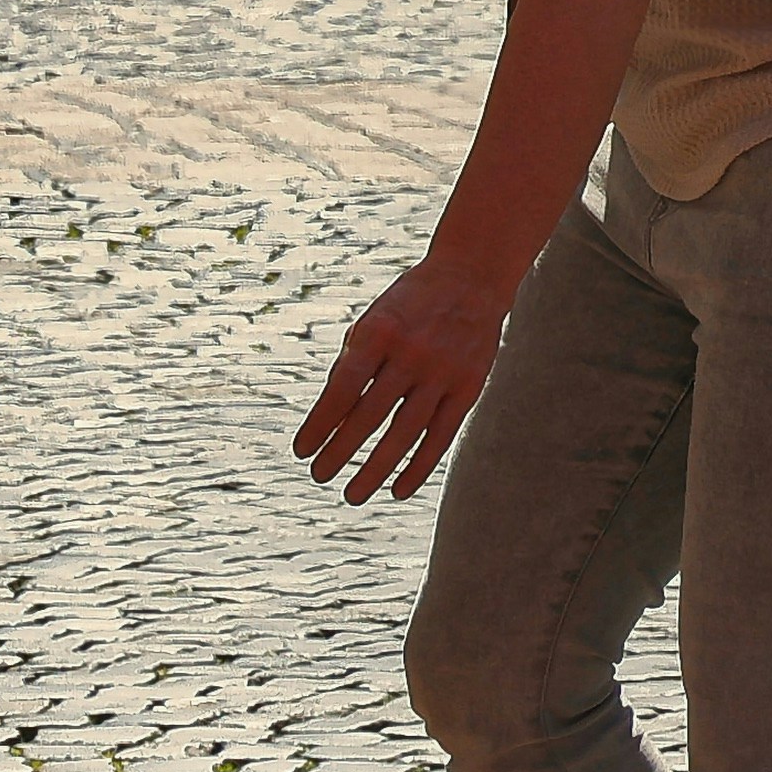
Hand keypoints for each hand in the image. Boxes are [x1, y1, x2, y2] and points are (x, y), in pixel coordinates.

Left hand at [294, 263, 512, 504]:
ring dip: (376, 469)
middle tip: (319, 476)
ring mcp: (443, 372)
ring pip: (405, 433)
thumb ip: (350, 365)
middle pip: (369, 416)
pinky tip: (397, 490)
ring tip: (352, 495)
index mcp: (378, 333)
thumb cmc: (407, 306)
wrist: (471, 276)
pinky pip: (440, 436)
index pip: (341, 390)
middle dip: (340, 451)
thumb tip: (326, 420)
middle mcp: (411, 354)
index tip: (300, 452)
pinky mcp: (469, 387)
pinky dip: (418, 467)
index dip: (319, 425)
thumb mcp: (371, 321)